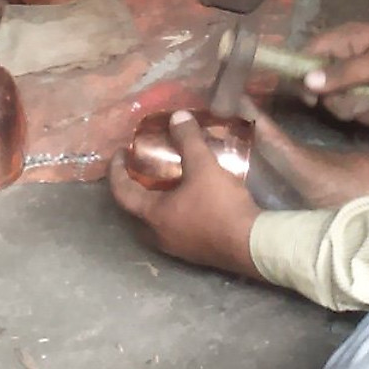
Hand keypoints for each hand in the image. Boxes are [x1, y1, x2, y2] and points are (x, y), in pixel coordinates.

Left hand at [108, 110, 261, 276]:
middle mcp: (159, 235)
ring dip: (156, 201)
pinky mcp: (195, 252)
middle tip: (141, 168)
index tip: (120, 152)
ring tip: (167, 181)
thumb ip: (188, 140)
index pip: (123, 192)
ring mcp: (177, 248)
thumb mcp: (203, 167)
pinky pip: (175, 228)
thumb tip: (177, 116)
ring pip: (156, 222)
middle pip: (136, 211)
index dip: (117, 170)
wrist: (251, 244)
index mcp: (153, 216)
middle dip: (134, 189)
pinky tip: (191, 199)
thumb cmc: (220, 206)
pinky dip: (174, 211)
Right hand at [303, 22, 368, 111]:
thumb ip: (341, 74)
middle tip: (368, 103)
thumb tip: (306, 81)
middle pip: (329, 89)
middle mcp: (352, 57)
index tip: (313, 101)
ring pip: (354, 105)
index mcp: (346, 42)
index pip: (308, 55)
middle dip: (351, 104)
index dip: (305, 78)